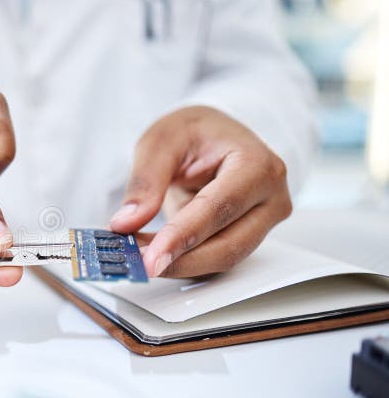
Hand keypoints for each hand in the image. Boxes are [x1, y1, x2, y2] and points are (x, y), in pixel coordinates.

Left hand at [109, 106, 292, 277]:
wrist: (214, 137)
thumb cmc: (196, 132)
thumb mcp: (162, 141)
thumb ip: (145, 181)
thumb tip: (127, 222)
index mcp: (257, 165)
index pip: (218, 209)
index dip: (182, 237)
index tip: (151, 258)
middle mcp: (270, 198)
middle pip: (227, 246)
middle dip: (179, 260)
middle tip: (137, 264)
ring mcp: (263, 222)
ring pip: (222, 259)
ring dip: (178, 264)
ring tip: (138, 256)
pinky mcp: (248, 238)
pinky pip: (215, 260)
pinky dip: (183, 261)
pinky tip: (153, 253)